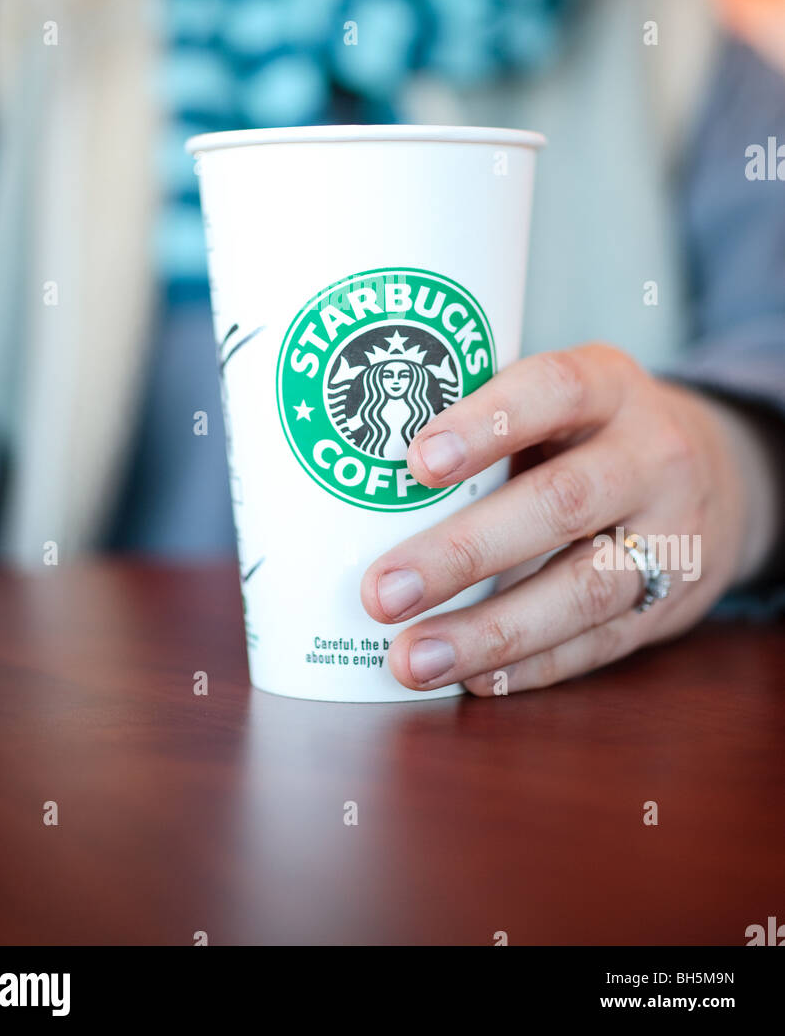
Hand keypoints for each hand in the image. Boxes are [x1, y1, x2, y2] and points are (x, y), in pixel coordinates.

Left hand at [360, 344, 775, 694]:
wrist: (718, 476)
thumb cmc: (588, 433)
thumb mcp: (559, 401)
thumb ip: (485, 425)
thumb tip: (349, 481)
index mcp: (609, 386)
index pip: (553, 390)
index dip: (485, 425)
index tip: (414, 462)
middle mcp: (650, 456)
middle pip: (559, 504)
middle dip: (462, 553)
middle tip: (381, 591)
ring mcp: (670, 534)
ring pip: (584, 588)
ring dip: (490, 632)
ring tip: (412, 660)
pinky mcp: (670, 603)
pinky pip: (600, 643)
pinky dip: (533, 666)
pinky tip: (472, 681)